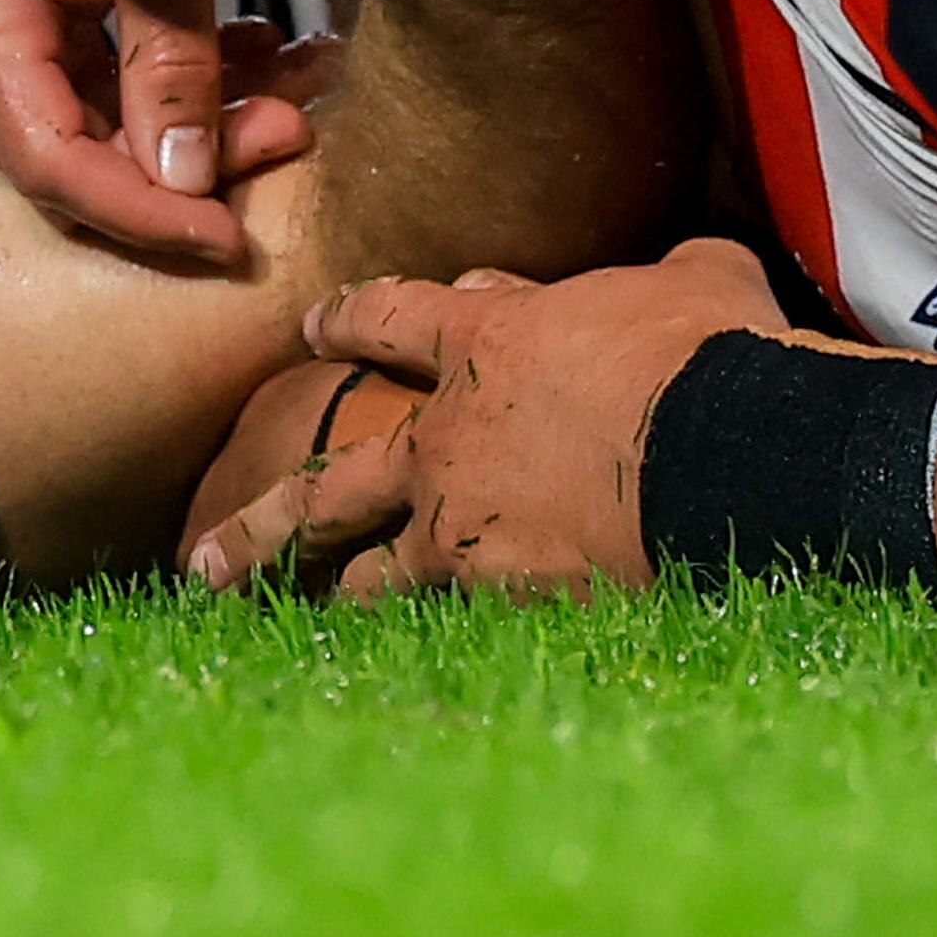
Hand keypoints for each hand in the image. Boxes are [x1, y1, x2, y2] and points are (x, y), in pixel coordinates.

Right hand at [0, 0, 312, 264]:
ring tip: (301, 84)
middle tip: (295, 128)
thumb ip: (172, 75)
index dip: (144, 212)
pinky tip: (269, 56)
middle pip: (75, 150)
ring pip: (102, 120)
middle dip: (191, 158)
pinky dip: (189, 79)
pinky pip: (109, 81)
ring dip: (205, 115)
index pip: (52, 162)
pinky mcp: (35, 19)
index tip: (234, 236)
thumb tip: (187, 190)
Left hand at [184, 237, 792, 595]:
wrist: (733, 456)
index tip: (314, 323)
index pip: (391, 318)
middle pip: (327, 487)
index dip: (350, 318)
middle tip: (202, 558)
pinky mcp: (510, 599)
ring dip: (335, 596)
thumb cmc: (712, 352)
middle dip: (261, 527)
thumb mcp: (693, 279)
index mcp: (488, 343)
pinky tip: (409, 670)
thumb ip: (667, 269)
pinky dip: (432, 641)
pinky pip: (454, 623)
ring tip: (300, 622)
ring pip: (373, 576)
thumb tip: (684, 266)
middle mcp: (449, 442)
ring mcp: (468, 530)